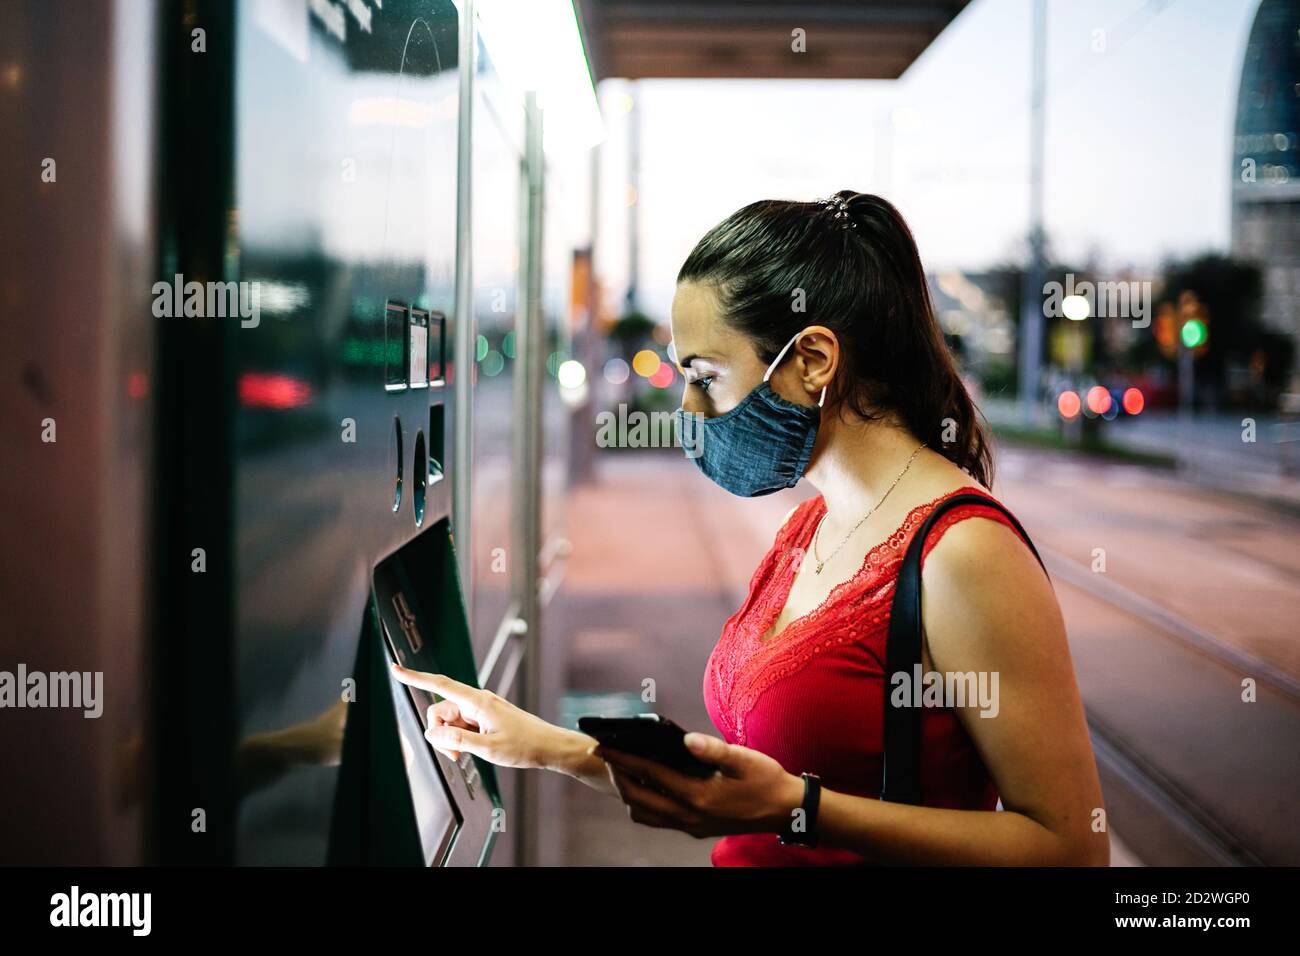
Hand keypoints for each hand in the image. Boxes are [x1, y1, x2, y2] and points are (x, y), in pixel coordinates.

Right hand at [390, 665, 569, 770]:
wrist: (549, 747)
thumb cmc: (525, 745)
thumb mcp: (488, 748)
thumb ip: (457, 741)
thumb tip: (431, 734)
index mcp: (478, 702)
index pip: (440, 685)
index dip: (416, 677)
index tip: (396, 669)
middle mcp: (477, 702)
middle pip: (440, 710)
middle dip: (440, 733)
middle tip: (454, 755)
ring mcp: (480, 711)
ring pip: (449, 721)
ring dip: (450, 740)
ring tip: (465, 755)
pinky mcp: (483, 719)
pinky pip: (460, 726)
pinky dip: (459, 740)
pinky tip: (471, 750)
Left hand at [597, 732, 804, 838]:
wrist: (785, 810)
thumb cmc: (765, 780)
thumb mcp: (742, 758)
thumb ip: (712, 749)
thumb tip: (684, 738)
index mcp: (698, 796)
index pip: (649, 774)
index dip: (623, 758)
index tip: (603, 746)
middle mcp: (689, 815)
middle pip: (637, 798)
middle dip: (618, 775)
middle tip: (606, 754)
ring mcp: (690, 825)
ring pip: (644, 814)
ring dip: (628, 793)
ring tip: (623, 769)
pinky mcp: (695, 828)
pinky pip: (657, 820)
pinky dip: (644, 803)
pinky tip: (648, 784)